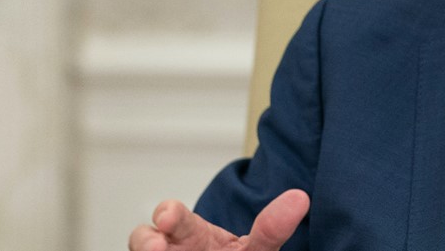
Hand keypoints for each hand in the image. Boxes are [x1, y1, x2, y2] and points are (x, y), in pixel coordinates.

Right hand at [128, 189, 308, 250]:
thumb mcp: (256, 249)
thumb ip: (272, 229)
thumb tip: (301, 198)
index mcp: (191, 234)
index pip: (173, 218)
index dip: (168, 214)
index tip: (167, 218)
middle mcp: (169, 250)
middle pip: (143, 239)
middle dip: (146, 240)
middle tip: (157, 247)